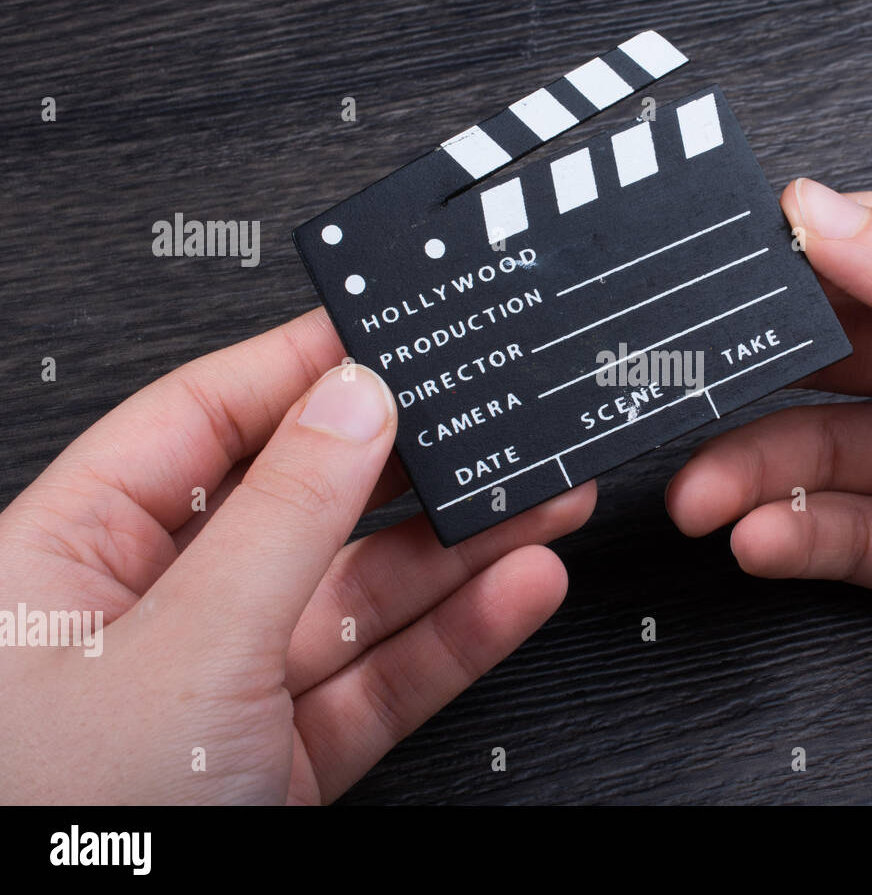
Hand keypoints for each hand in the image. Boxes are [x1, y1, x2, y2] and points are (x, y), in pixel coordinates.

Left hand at [0, 308, 595, 802]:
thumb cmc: (49, 822)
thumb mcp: (179, 649)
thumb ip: (280, 519)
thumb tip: (353, 401)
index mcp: (71, 554)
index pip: (204, 420)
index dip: (302, 367)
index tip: (388, 329)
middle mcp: (151, 612)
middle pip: (305, 505)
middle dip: (412, 466)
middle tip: (495, 417)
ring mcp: (224, 689)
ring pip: (360, 595)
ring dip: (459, 550)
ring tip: (542, 494)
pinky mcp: (281, 758)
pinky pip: (380, 679)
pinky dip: (455, 638)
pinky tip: (515, 589)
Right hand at [667, 178, 871, 735]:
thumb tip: (823, 210)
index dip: (793, 266)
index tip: (712, 283)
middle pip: (834, 361)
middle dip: (752, 381)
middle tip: (685, 400)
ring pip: (827, 454)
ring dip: (756, 469)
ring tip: (707, 492)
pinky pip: (855, 540)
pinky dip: (800, 537)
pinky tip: (768, 536)